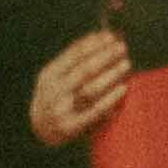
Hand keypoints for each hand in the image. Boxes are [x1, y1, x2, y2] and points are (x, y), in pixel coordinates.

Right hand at [32, 25, 134, 147]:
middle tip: (122, 47)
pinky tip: (123, 88)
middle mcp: (53, 91)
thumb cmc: (58, 98)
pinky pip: (95, 110)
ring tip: (126, 63)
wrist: (42, 131)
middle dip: (104, 56)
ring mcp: (61, 109)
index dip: (93, 44)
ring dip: (110, 74)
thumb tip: (103, 38)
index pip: (72, 55)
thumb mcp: (57, 79)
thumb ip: (76, 64)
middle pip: (83, 70)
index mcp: (49, 75)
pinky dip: (110, 98)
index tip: (110, 36)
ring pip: (89, 88)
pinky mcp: (72, 126)